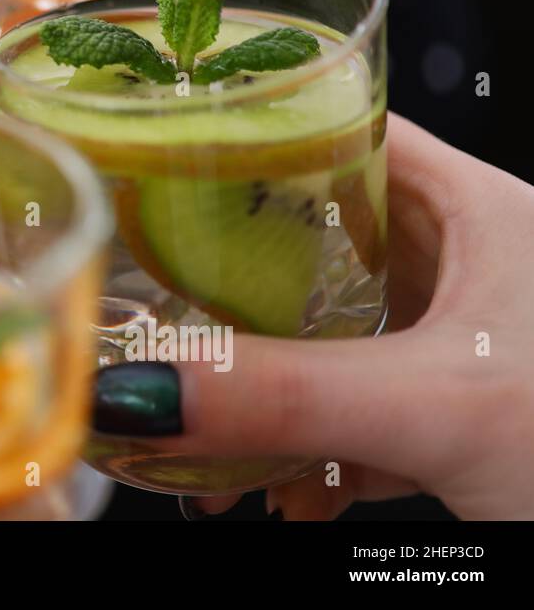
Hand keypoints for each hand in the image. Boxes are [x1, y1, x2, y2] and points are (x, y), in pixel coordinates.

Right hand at [92, 115, 533, 518]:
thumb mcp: (441, 407)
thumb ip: (286, 396)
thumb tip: (143, 388)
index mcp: (476, 208)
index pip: (339, 127)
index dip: (248, 133)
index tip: (161, 162)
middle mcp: (463, 260)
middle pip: (313, 238)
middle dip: (231, 290)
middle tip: (155, 312)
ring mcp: (458, 338)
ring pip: (328, 331)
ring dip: (264, 382)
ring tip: (203, 434)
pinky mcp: (457, 409)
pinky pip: (356, 405)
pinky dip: (309, 445)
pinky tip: (279, 492)